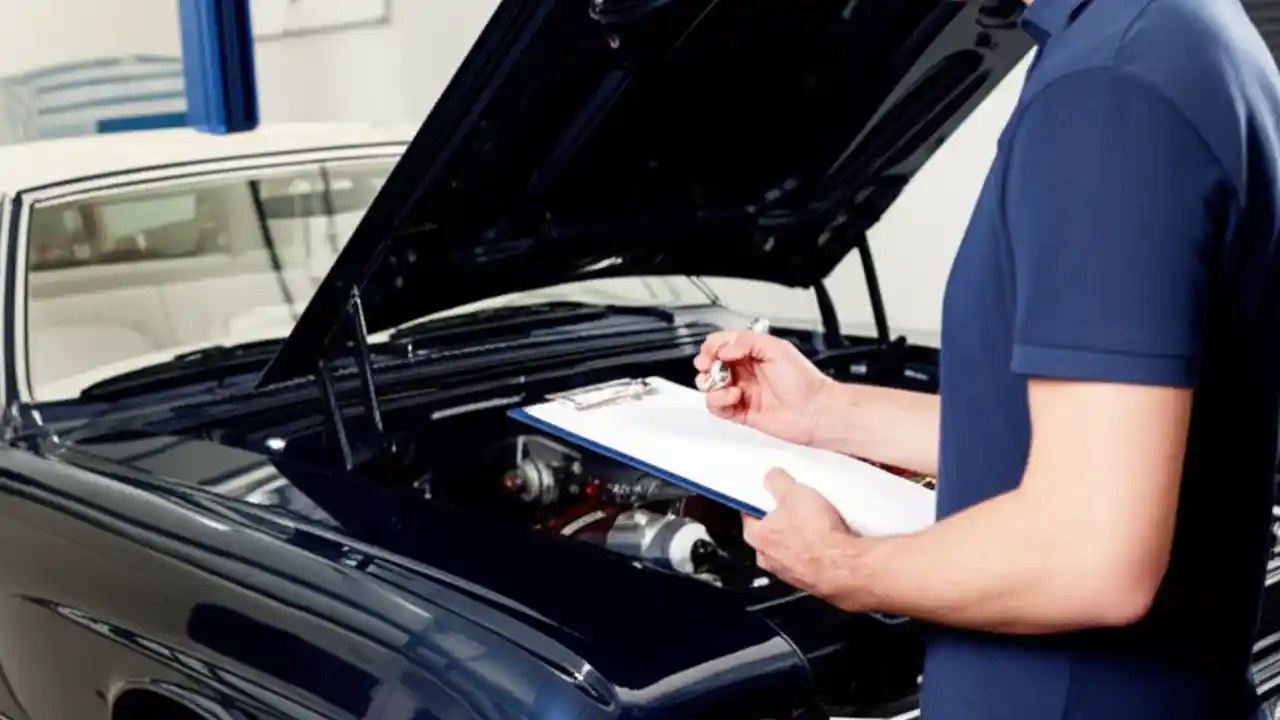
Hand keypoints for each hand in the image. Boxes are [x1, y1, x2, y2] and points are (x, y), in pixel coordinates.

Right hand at [693, 329, 832, 445]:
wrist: (814, 411)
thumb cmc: (803, 381)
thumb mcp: (777, 348)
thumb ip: (747, 342)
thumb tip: (724, 350)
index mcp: (753, 352)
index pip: (722, 344)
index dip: (712, 346)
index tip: (712, 351)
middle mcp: (745, 371)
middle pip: (711, 364)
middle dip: (706, 364)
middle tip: (711, 366)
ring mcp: (741, 391)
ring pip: (710, 386)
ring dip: (712, 384)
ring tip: (727, 384)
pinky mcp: (740, 412)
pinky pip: (717, 406)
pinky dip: (718, 401)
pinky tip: (734, 397)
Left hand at [743, 469, 864, 608]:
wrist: (844, 567)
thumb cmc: (815, 533)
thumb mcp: (794, 492)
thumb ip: (777, 482)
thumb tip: (771, 476)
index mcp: (756, 536)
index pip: (749, 513)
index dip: (760, 499)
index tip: (771, 492)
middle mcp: (767, 559)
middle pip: (769, 533)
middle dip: (782, 520)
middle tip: (798, 506)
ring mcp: (788, 574)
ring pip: (788, 549)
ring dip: (800, 538)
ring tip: (819, 523)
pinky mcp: (809, 583)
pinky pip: (808, 562)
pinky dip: (816, 553)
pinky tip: (830, 542)